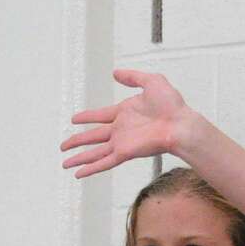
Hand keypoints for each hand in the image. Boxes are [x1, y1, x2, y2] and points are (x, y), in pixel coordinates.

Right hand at [61, 69, 188, 177]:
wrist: (180, 124)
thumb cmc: (172, 105)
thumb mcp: (152, 81)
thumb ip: (133, 77)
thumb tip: (115, 72)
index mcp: (126, 112)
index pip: (100, 115)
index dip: (87, 117)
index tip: (74, 118)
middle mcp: (121, 129)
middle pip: (93, 135)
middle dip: (78, 140)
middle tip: (64, 145)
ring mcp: (122, 142)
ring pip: (95, 151)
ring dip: (79, 157)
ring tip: (64, 163)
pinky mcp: (125, 152)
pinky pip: (103, 161)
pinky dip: (90, 168)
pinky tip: (78, 173)